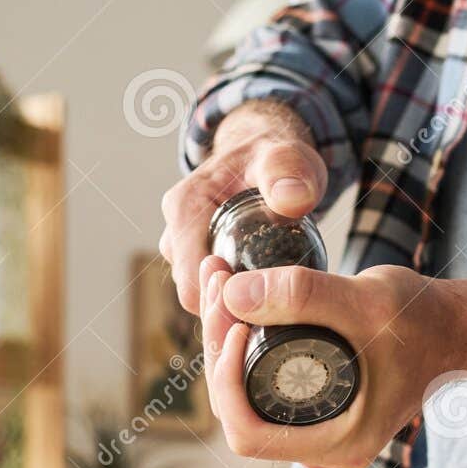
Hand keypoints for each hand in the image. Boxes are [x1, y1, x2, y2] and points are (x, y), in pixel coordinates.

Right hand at [159, 101, 326, 313]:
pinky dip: (237, 307)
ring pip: (202, 300)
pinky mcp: (197, 266)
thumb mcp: (286, 156)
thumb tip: (292, 199)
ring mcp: (183, 254)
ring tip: (278, 308)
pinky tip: (269, 308)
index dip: (226, 300)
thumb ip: (288, 170)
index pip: (192, 278)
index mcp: (184, 207)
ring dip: (234, 311)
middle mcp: (175, 235)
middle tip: (281, 312)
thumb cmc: (271, 155)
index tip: (269, 303)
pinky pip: (211, 298)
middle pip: (195, 295)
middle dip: (231, 310)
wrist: (262, 157)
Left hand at [198, 261, 463, 467]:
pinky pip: (262, 388)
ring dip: (226, 340)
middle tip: (218, 280)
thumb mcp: (367, 300)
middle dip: (219, 345)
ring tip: (222, 279)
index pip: (247, 433)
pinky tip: (238, 300)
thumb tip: (232, 295)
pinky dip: (245, 345)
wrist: (457, 329)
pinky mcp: (314, 409)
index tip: (236, 321)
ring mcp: (318, 432)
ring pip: (246, 398)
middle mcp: (324, 450)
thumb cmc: (425, 320)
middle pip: (239, 412)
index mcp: (338, 444)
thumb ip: (303, 295)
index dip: (226, 380)